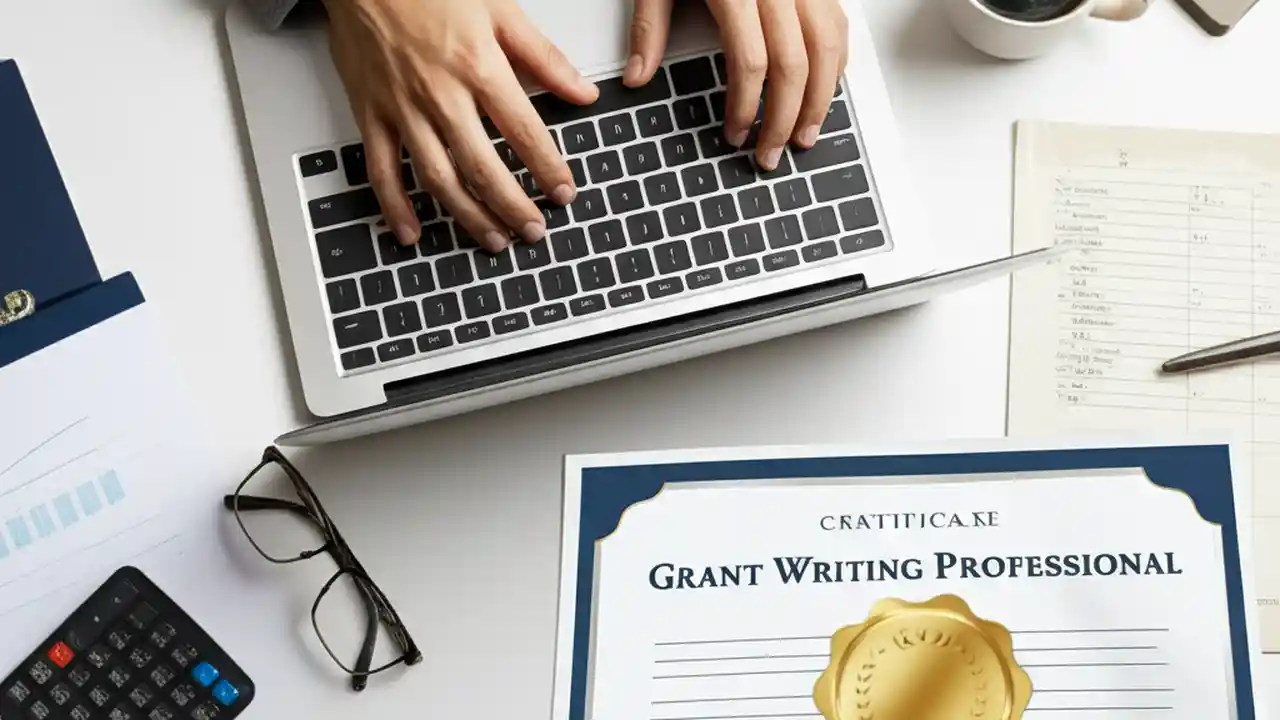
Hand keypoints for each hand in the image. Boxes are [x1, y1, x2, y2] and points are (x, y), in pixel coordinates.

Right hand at [323, 0, 599, 250]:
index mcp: (479, 67)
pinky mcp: (371, 114)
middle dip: (513, 206)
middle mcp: (440, 95)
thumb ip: (544, 57)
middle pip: (482, 167)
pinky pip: (381, 169)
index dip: (548, 168)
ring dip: (468, 216)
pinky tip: (412, 232)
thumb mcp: (500, 9)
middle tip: (534, 231)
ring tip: (494, 240)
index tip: (564, 193)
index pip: (524, 132)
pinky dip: (395, 206)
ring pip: (438, 178)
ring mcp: (403, 109)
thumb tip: (583, 92)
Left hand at [624, 0, 847, 171]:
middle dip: (783, 118)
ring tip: (804, 137)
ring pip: (827, 49)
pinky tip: (823, 93)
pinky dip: (835, 65)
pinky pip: (838, 26)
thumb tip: (638, 77)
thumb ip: (650, 26)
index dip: (746, 105)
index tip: (735, 134)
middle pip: (795, 64)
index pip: (751, 61)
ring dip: (819, 101)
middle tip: (769, 154)